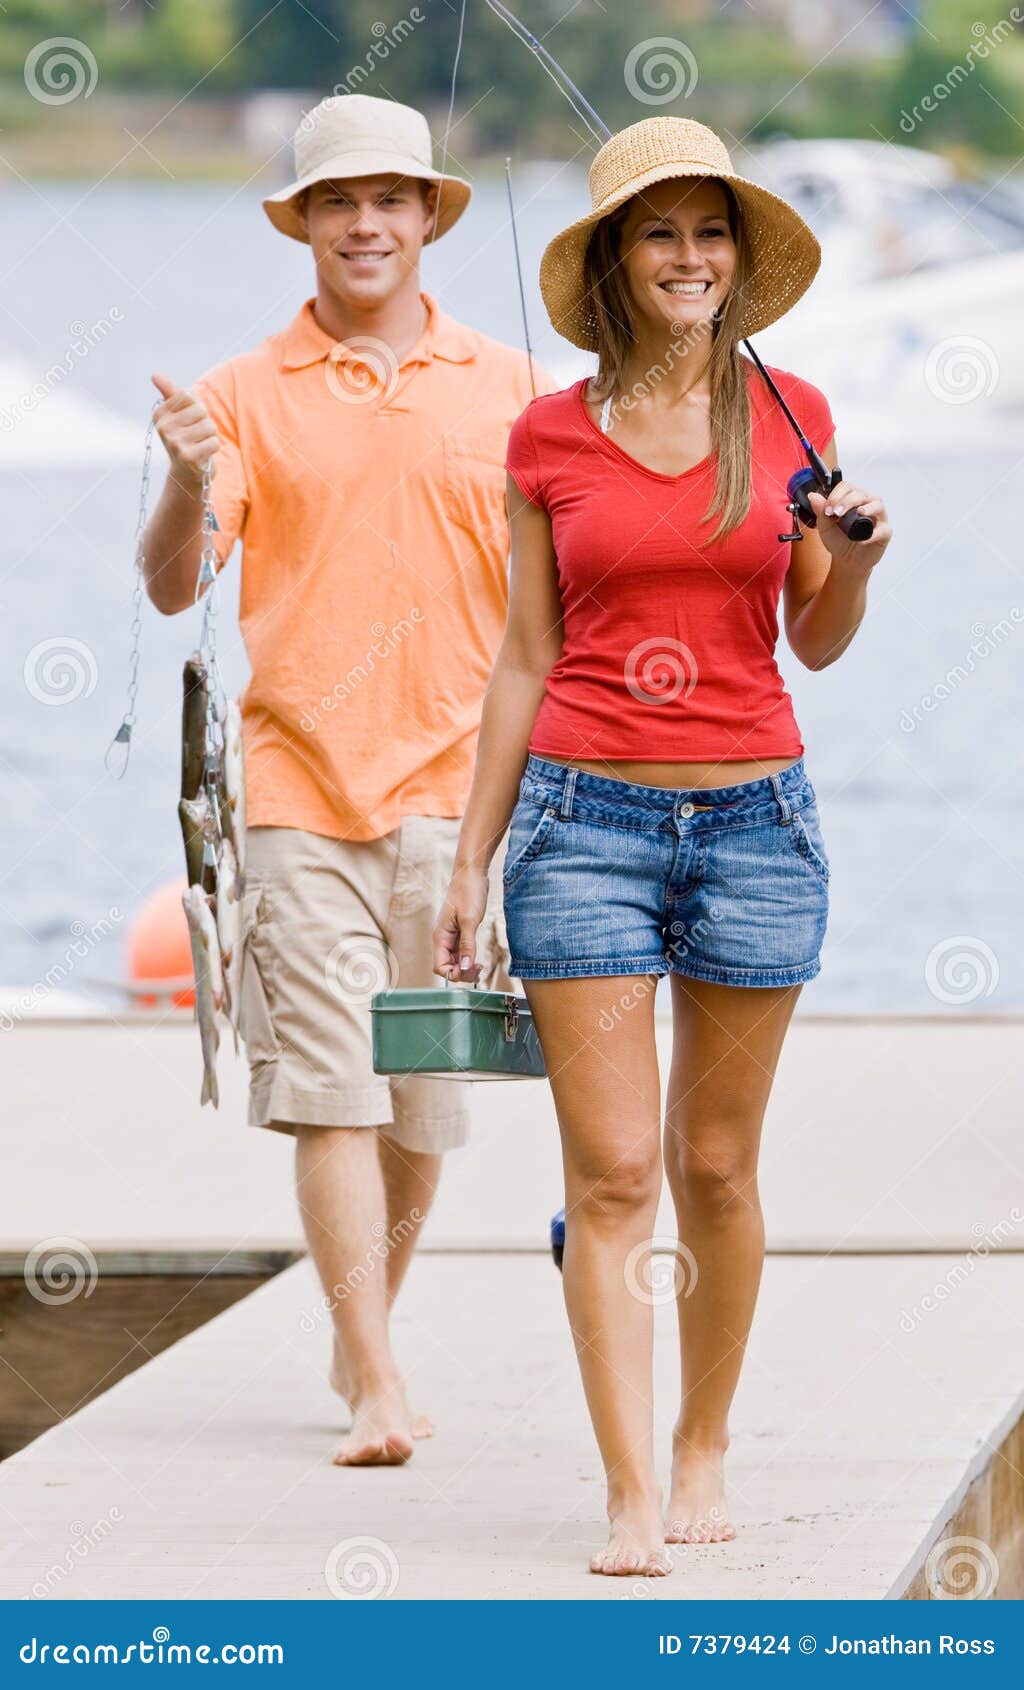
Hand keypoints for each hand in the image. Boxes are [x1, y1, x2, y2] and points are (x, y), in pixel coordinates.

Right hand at [151, 372, 219, 488]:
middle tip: (196, 435)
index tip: (190, 421)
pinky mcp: (187, 457)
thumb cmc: (187, 437)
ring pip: (209, 426)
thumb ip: (171, 392)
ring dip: (210, 435)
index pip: (188, 395)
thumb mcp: (180, 412)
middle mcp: (163, 428)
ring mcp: (174, 443)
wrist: (188, 471)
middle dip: (205, 422)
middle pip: (200, 410)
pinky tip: (203, 454)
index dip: (196, 407)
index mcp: (159, 414)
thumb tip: (155, 375)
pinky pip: (214, 442)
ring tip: (200, 444)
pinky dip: (214, 447)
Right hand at [432, 865, 487, 982]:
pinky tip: (478, 960)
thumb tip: (464, 967)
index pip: (440, 966)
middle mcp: (443, 938)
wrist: (471, 873)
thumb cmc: (468, 892)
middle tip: (479, 970)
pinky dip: (468, 959)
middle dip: (461, 972)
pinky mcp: (460, 932)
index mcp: (440, 936)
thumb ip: (467, 945)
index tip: (470, 970)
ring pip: (454, 961)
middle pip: (447, 966)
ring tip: (480, 967)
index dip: (453, 973)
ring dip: (465, 967)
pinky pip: (461, 952)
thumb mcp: (469, 920)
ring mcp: (451, 936)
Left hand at [805, 480, 891, 572]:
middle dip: (848, 501)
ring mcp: (878, 517)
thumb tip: (813, 496)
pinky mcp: (885, 532)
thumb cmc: (839, 541)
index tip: (828, 509)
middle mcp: (868, 504)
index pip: (848, 487)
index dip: (836, 495)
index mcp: (853, 499)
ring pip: (877, 504)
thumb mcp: (825, 527)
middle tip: (836, 512)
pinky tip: (861, 540)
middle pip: (861, 493)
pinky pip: (883, 529)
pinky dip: (873, 533)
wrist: (846, 561)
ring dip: (867, 508)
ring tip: (859, 513)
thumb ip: (821, 511)